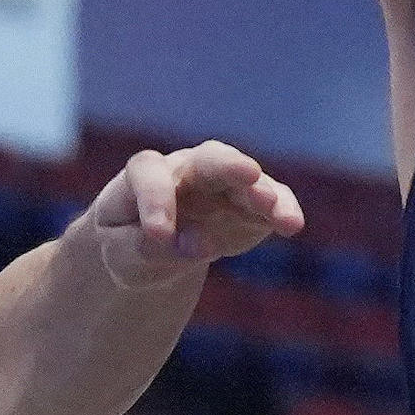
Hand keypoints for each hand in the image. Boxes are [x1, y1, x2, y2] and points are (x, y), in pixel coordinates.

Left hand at [91, 142, 303, 289]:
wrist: (154, 246)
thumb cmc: (130, 243)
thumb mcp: (122, 255)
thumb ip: (144, 249)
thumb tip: (189, 244)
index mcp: (144, 176)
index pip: (148, 174)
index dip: (154, 200)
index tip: (158, 234)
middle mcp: (187, 170)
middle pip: (207, 159)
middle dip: (228, 165)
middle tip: (248, 173)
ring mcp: (223, 183)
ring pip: (245, 179)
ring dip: (261, 192)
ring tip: (272, 207)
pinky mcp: (252, 204)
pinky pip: (272, 199)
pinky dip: (283, 208)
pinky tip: (292, 224)